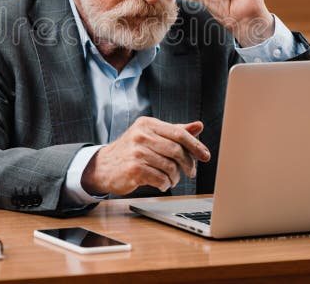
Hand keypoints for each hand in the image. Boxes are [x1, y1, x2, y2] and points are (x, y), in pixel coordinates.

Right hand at [81, 117, 209, 195]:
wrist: (104, 166)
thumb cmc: (131, 150)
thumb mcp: (151, 135)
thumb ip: (175, 131)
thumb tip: (198, 126)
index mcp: (148, 124)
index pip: (179, 133)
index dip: (195, 145)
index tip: (205, 156)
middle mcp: (141, 135)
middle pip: (176, 150)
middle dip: (188, 164)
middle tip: (191, 172)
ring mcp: (136, 152)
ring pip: (170, 166)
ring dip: (175, 177)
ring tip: (172, 179)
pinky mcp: (133, 169)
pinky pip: (160, 179)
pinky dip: (165, 184)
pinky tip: (161, 183)